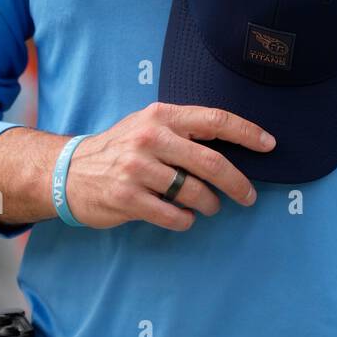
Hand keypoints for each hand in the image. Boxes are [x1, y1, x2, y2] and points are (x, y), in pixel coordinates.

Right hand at [63, 102, 274, 230]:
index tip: (270, 145)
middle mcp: (150, 138)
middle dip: (237, 182)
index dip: (247, 132)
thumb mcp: (147, 125)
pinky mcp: (127, 198)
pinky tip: (184, 217)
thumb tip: (233, 145)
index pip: (215, 120)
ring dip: (210, 204)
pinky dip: (185, 220)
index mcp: (161, 115)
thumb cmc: (119, 148)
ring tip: (210, 206)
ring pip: (194, 192)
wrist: (67, 171)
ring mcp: (136, 168)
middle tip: (249, 196)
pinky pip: (173, 215)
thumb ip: (183, 130)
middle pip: (211, 161)